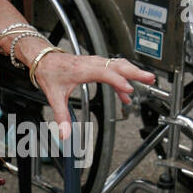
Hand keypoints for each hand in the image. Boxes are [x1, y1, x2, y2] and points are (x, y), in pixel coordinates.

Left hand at [31, 49, 154, 134]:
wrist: (43, 59)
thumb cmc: (49, 72)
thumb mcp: (54, 97)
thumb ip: (61, 117)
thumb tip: (64, 134)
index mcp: (83, 69)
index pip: (105, 73)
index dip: (118, 81)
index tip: (129, 90)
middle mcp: (92, 63)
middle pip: (118, 65)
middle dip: (135, 72)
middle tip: (150, 78)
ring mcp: (95, 62)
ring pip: (118, 64)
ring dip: (133, 72)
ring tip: (148, 80)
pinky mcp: (96, 64)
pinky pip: (113, 69)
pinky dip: (123, 77)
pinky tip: (126, 93)